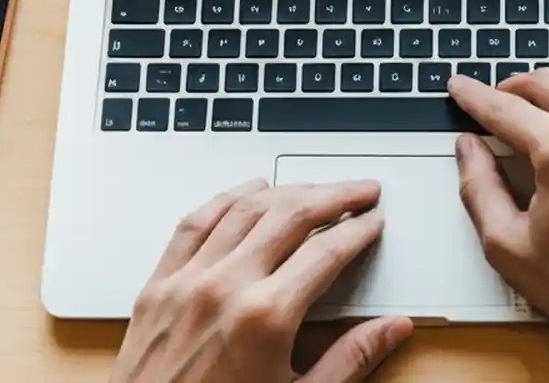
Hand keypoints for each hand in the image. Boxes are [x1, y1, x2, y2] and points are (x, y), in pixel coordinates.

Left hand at [112, 180, 412, 382]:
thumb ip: (350, 360)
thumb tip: (392, 329)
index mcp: (265, 318)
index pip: (328, 252)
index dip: (359, 230)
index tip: (374, 222)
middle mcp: (224, 289)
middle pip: (292, 215)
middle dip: (335, 195)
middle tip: (361, 191)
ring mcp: (186, 282)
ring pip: (245, 209)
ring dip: (287, 190)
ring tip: (316, 187)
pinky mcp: (156, 286)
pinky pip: (194, 223)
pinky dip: (226, 199)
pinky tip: (247, 192)